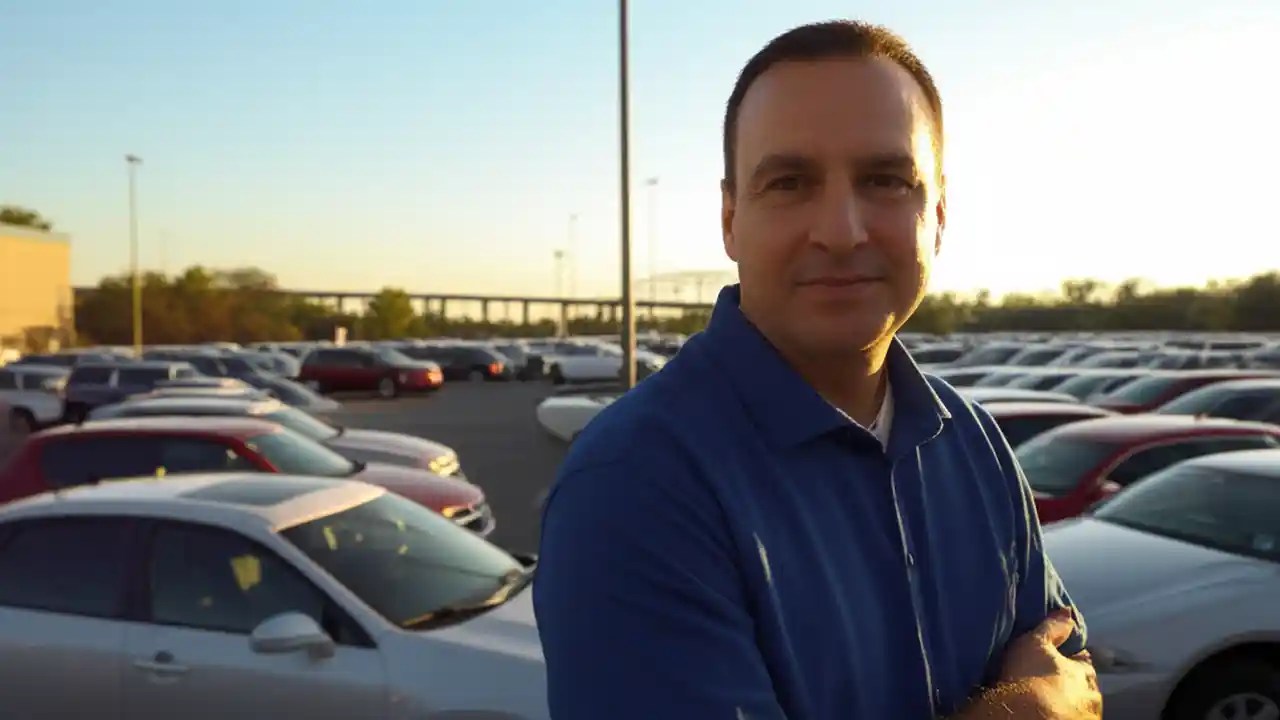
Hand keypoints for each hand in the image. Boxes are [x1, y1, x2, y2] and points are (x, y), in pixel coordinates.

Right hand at [957, 610, 1100, 718]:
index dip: (1070, 657)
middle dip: (1072, 683)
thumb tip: (1067, 613)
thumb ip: (1052, 627)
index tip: (1059, 657)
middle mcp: (1091, 696)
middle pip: (1084, 686)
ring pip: (1079, 706)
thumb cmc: (1027, 677)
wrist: (1022, 717)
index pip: (1083, 661)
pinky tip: (1047, 713)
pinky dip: (1062, 715)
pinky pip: (1070, 718)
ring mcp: (1085, 717)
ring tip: (1048, 700)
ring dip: (1069, 702)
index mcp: (1084, 672)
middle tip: (1052, 680)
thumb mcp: (1035, 643)